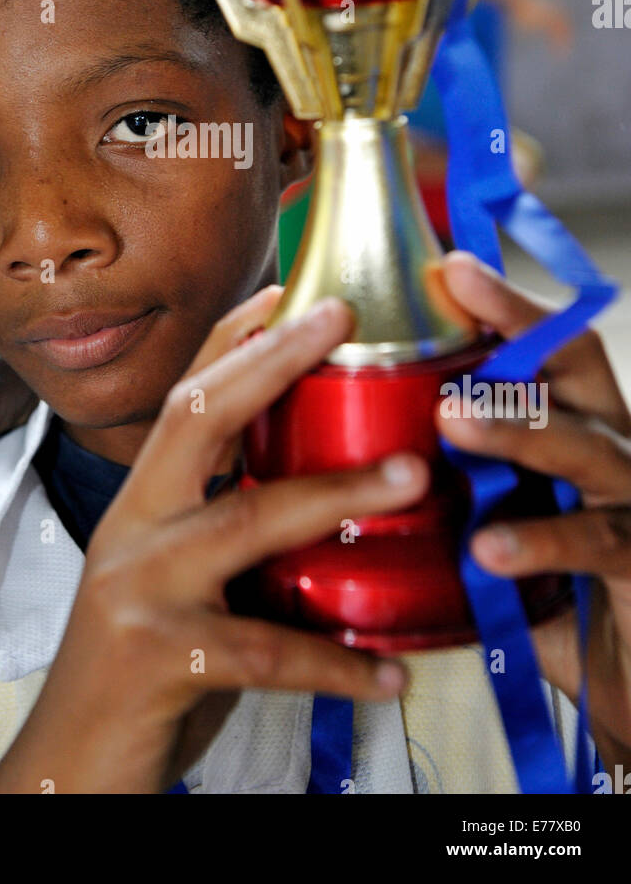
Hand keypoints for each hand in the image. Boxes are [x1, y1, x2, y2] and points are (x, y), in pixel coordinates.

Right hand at [0, 286, 430, 793]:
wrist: (67, 768)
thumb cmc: (136, 669)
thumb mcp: (174, 582)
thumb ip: (226, 532)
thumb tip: (325, 493)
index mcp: (139, 505)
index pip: (183, 399)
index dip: (231, 338)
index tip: (284, 288)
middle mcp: (131, 531)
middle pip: (197, 420)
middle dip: (270, 359)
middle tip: (340, 317)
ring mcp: (140, 591)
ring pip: (244, 521)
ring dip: (336, 494)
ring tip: (411, 476)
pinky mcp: (162, 660)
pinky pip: (266, 653)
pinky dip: (335, 662)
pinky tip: (390, 670)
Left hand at [435, 251, 630, 774]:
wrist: (628, 683)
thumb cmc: (554, 593)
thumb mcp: (501, 521)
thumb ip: (453, 482)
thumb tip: (349, 448)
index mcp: (574, 427)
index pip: (548, 347)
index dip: (508, 304)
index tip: (454, 266)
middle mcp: (610, 449)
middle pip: (579, 369)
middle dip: (519, 332)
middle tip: (456, 305)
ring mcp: (630, 503)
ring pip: (586, 449)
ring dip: (517, 429)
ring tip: (452, 420)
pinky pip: (594, 545)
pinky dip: (540, 543)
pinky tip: (489, 547)